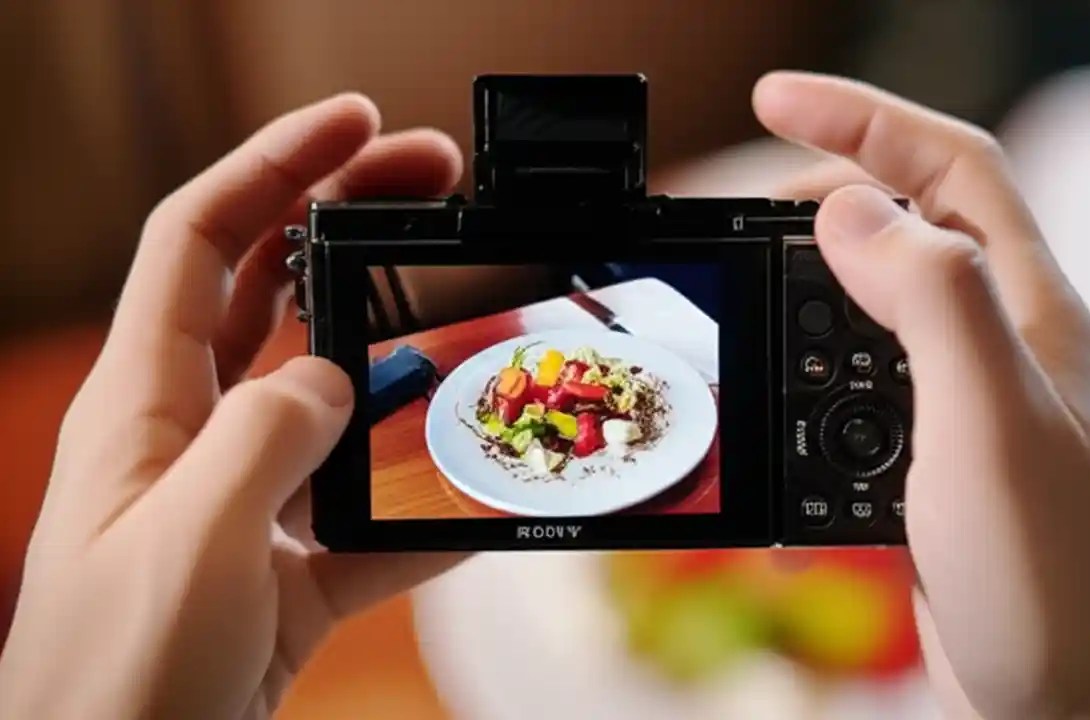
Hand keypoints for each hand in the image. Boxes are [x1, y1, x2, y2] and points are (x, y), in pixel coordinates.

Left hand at [0, 95, 468, 718]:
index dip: (274, 164)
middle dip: (352, 228)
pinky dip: (426, 511)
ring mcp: (241, 504)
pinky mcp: (284, 573)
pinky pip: (369, 521)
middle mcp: (190, 438)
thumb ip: (265, 439)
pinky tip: (481, 507)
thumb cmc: (114, 684)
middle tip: (436, 189)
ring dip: (399, 362)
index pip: (201, 239)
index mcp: (142, 406)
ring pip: (330, 399)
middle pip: (275, 295)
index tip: (357, 124)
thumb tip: (328, 378)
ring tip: (473, 330)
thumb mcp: (192, 543)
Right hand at [753, 72, 1089, 718]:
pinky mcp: (928, 450)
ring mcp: (963, 396)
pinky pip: (853, 377)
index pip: (952, 166)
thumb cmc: (1048, 578)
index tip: (775, 98)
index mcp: (1028, 312)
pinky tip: (776, 407)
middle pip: (911, 217)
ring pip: (874, 296)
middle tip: (742, 213)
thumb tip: (851, 213)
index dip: (864, 118)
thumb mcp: (987, 424)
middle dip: (823, 190)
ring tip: (747, 294)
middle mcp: (999, 341)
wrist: (1062, 697)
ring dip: (806, 280)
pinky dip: (802, 370)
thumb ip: (930, 303)